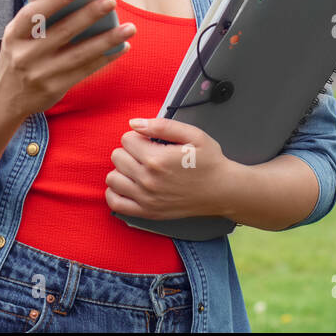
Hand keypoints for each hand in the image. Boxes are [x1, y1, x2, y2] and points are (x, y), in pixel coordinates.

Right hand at [0, 0, 135, 119]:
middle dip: (89, 15)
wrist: (5, 97)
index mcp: (13, 36)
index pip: (32, 15)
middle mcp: (25, 56)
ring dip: (107, 40)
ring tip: (129, 28)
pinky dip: (105, 58)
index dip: (52, 1)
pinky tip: (121, 47)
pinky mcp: (55, 89)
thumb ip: (40, 20)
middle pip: (62, 33)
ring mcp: (41, 74)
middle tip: (111, 1)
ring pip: (79, 54)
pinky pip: (85, 71)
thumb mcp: (18, 37)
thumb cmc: (19, 54)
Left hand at [105, 118, 236, 219]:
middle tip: (147, 154)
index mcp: (157, 159)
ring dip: (122, 170)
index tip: (151, 141)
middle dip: (129, 151)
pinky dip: (116, 191)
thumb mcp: (193, 135)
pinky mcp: (147, 212)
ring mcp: (145, 198)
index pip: (126, 139)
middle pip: (117, 157)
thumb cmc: (209, 161)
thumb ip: (162, 126)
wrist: (222, 190)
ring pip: (112, 178)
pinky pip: (115, 202)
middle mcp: (147, 180)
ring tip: (139, 168)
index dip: (139, 136)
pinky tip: (129, 184)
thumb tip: (134, 123)